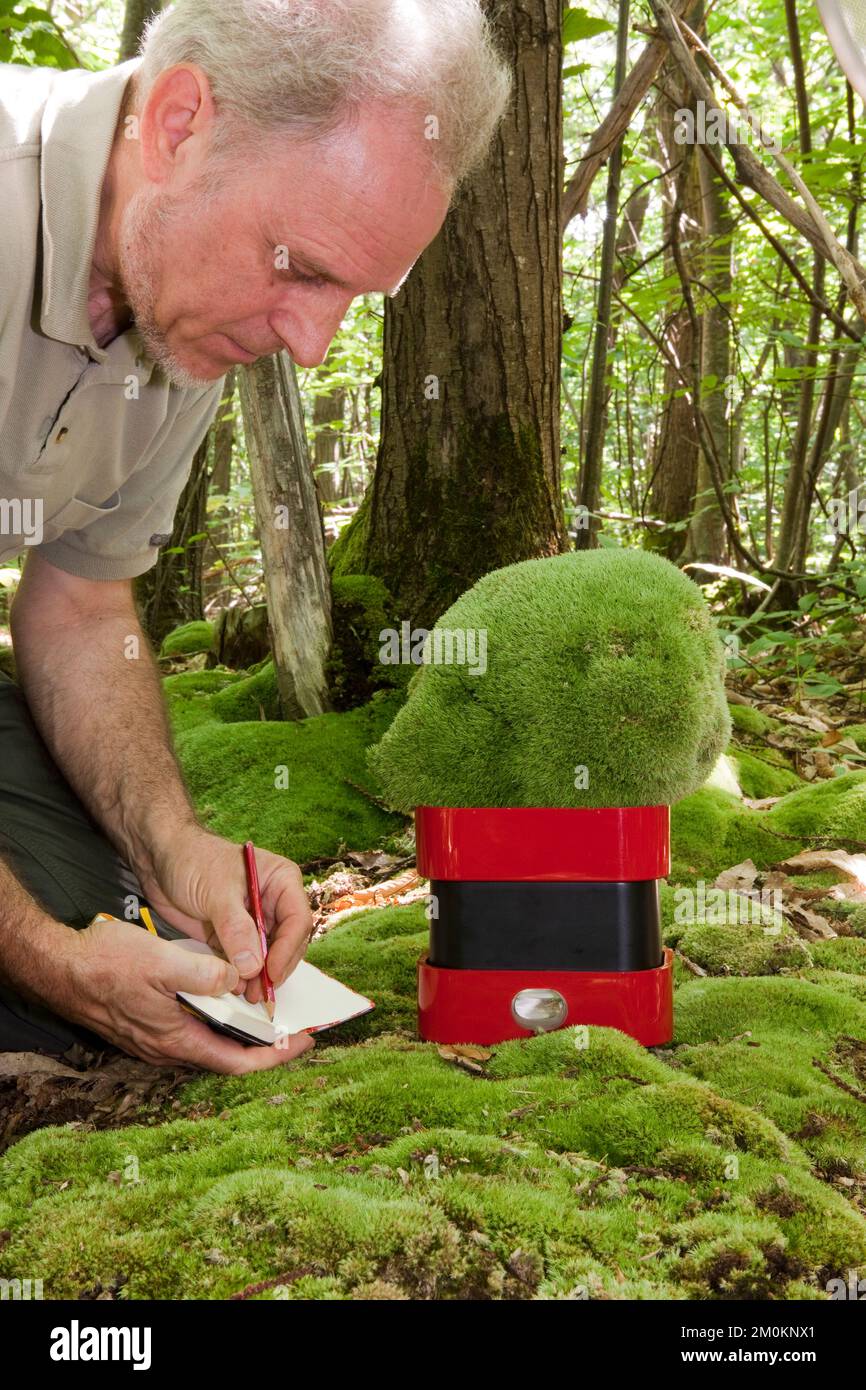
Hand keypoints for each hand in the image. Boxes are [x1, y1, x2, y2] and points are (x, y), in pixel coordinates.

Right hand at [62, 918, 313, 1071]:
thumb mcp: (163, 961)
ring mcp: (156, 1037)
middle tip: (295, 1024)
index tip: (304, 1041)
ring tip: (270, 1009)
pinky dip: (217, 1017)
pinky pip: (192, 1028)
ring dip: (240, 1029)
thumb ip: (204, 973)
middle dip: (264, 1043)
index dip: (276, 1055)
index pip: (238, 1062)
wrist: (61, 966)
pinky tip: (227, 994)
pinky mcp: (148, 1023)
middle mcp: (168, 1047)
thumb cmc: (107, 964)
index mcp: (177, 1041)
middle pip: (227, 1056)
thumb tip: (238, 980)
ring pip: (210, 1041)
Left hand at [139, 826, 314, 1006]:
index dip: (288, 948)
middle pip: (288, 943)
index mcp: (281, 882)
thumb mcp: (217, 892)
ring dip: (259, 977)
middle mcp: (272, 903)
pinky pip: (244, 962)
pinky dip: (241, 976)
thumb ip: (236, 928)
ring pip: (267, 956)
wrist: (159, 858)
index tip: (271, 971)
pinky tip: (232, 987)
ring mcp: (253, 922)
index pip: (297, 919)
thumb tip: (253, 966)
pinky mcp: (233, 937)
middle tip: (259, 992)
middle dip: (275, 968)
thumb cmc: (193, 859)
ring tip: (245, 994)